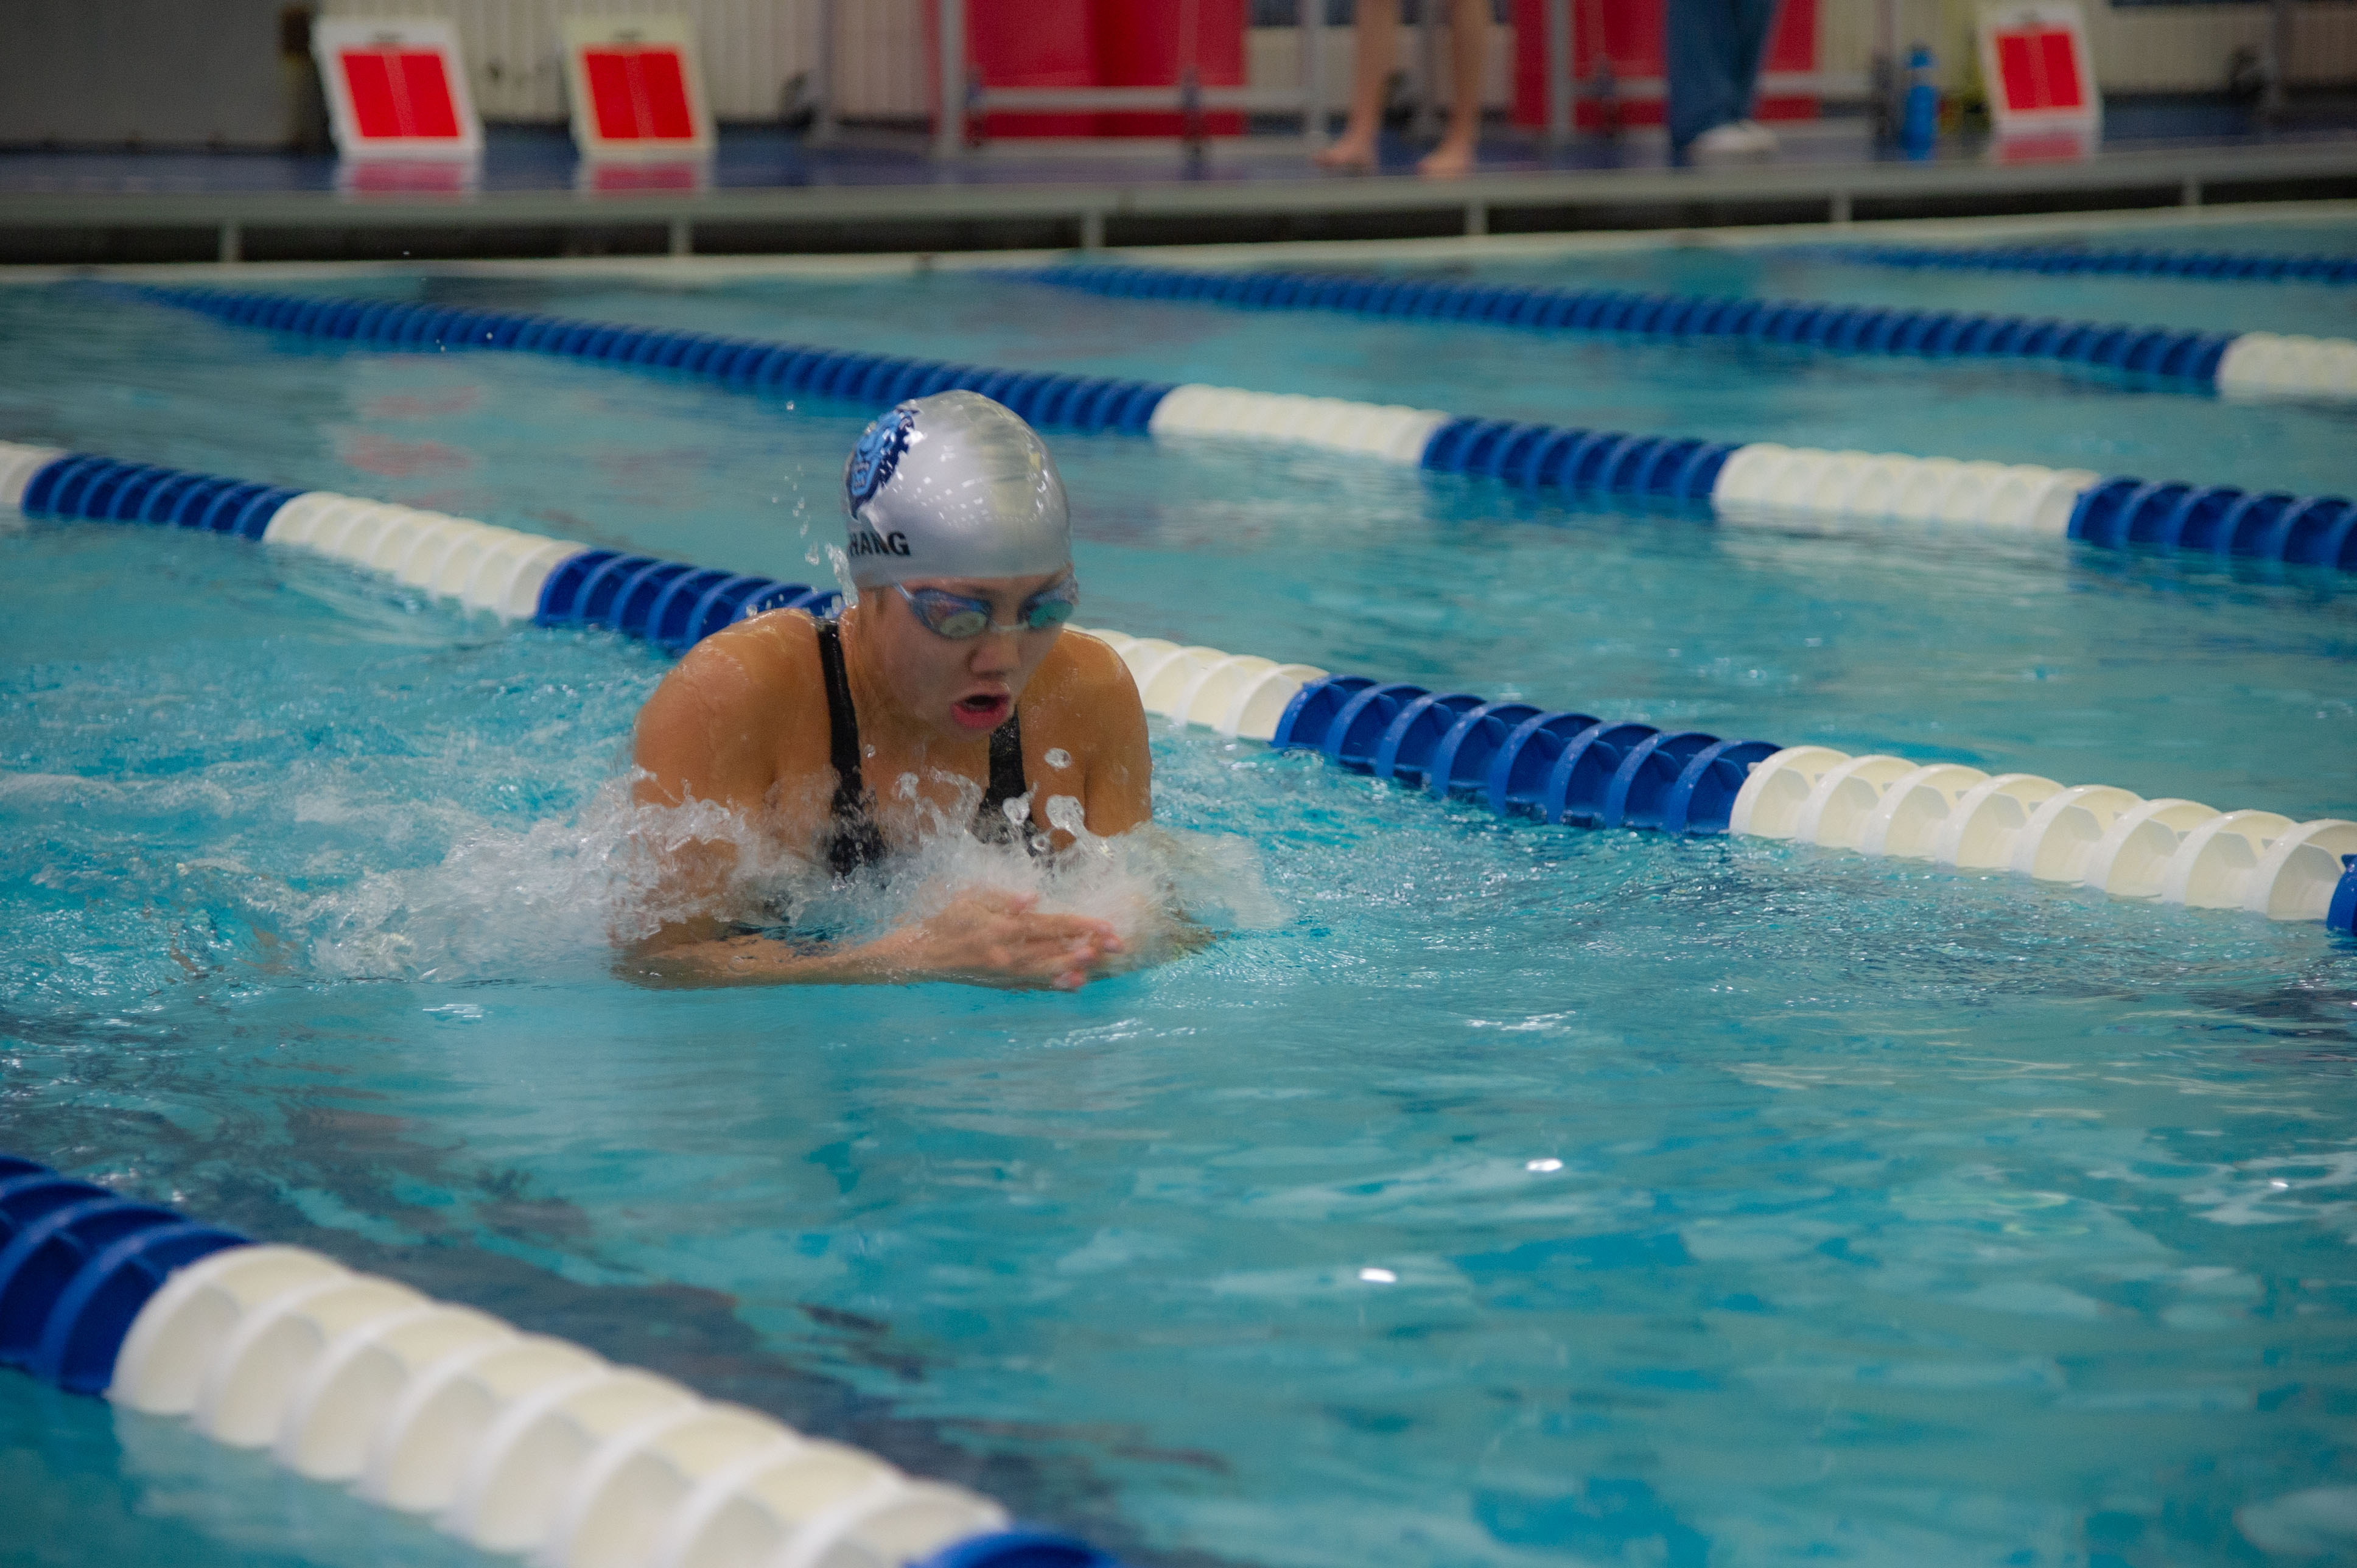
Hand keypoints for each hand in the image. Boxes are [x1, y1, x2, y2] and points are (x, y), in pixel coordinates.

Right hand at [866, 887, 1124, 989]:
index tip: (1105, 925)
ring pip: (1047, 970)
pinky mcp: (1001, 983)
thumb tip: (1033, 898)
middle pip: (1054, 950)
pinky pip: (1032, 985)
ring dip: (1075, 966)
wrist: (922, 954)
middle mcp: (1006, 954)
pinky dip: (1054, 984)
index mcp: (1001, 928)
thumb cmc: (946, 919)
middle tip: (1116, 946)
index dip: (1079, 925)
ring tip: (1100, 964)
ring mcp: (1004, 973)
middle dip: (1087, 947)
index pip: (1049, 925)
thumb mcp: (970, 898)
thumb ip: (1002, 898)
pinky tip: (1074, 984)